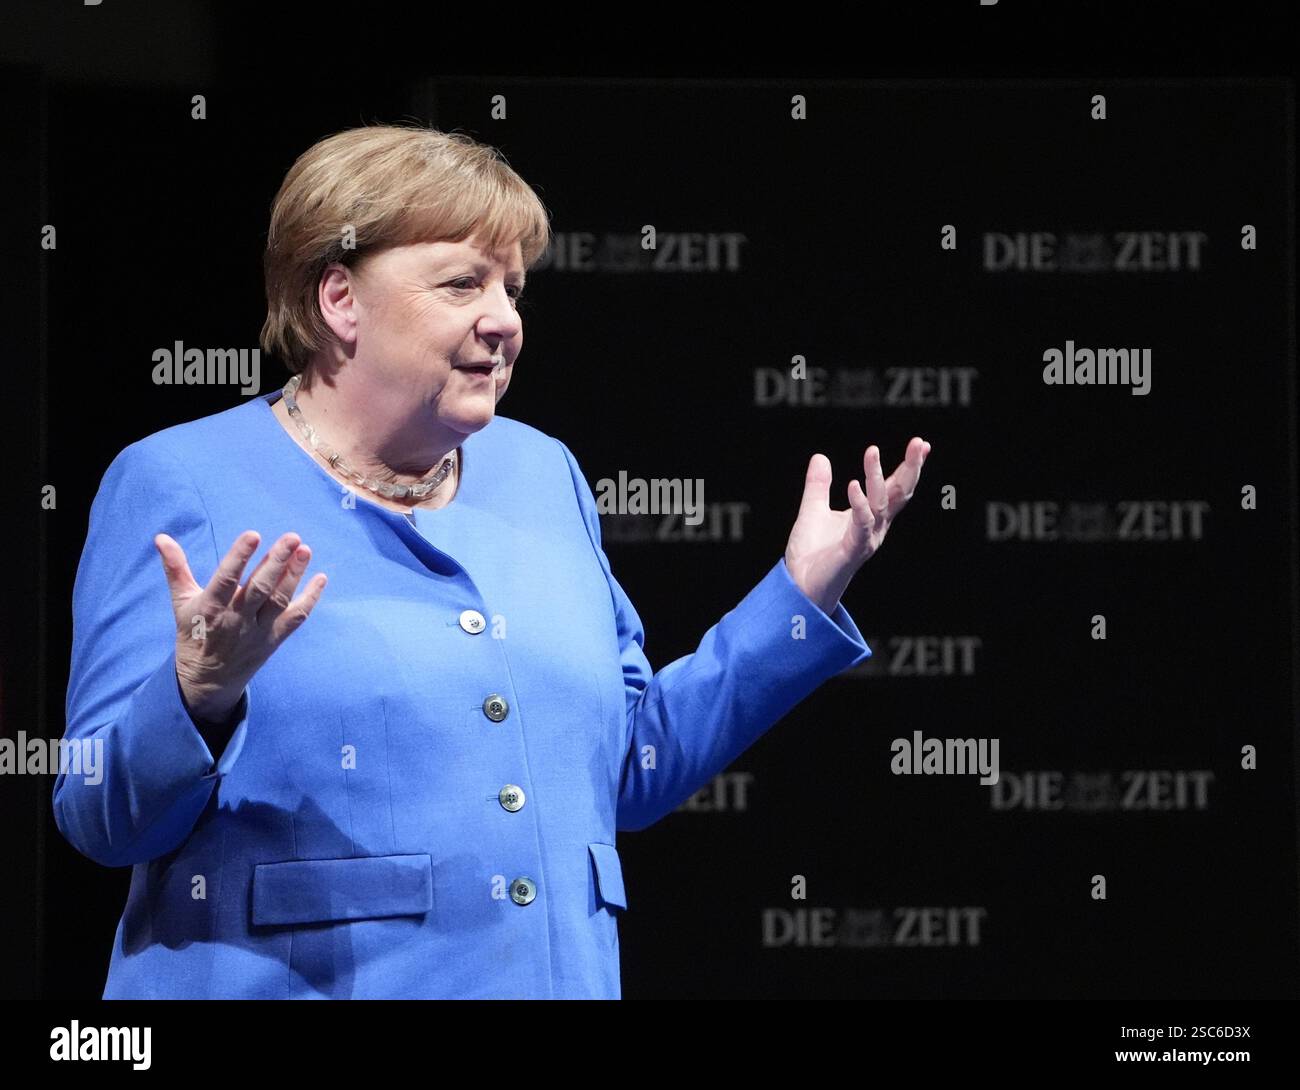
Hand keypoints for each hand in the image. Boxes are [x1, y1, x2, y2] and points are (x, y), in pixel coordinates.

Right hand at [156, 530, 326, 722]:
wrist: (207, 681)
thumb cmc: (193, 633)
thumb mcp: (181, 602)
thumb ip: (176, 568)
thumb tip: (161, 538)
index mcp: (211, 608)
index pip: (226, 579)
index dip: (239, 557)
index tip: (253, 534)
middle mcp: (236, 619)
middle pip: (260, 588)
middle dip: (276, 561)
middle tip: (292, 537)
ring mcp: (258, 630)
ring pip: (279, 601)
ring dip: (294, 575)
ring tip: (305, 550)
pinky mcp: (274, 639)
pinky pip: (296, 618)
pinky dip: (310, 599)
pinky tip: (320, 578)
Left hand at [784, 438, 930, 613]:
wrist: (798, 587)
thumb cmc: (811, 554)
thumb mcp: (812, 510)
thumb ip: (818, 485)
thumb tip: (820, 456)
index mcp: (871, 517)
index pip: (894, 488)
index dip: (908, 466)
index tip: (922, 444)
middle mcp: (875, 527)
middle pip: (899, 494)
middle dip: (911, 468)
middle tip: (920, 443)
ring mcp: (867, 539)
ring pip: (880, 504)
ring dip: (877, 477)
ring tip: (872, 450)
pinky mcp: (853, 550)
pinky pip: (861, 524)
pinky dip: (859, 504)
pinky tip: (853, 484)